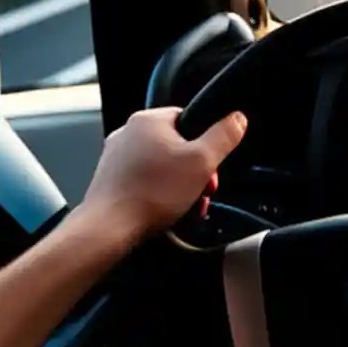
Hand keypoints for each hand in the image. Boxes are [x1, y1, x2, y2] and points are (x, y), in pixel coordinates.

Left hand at [79, 107, 246, 241]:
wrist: (109, 228)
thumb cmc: (153, 193)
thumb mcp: (203, 162)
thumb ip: (224, 136)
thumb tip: (237, 118)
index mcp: (148, 120)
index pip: (189, 119)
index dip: (207, 143)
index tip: (211, 166)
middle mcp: (128, 133)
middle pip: (176, 145)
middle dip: (194, 171)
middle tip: (201, 191)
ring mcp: (116, 156)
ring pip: (161, 166)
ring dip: (179, 185)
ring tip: (185, 206)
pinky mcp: (110, 179)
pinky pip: (145, 181)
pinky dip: (159, 194)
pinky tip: (166, 210)